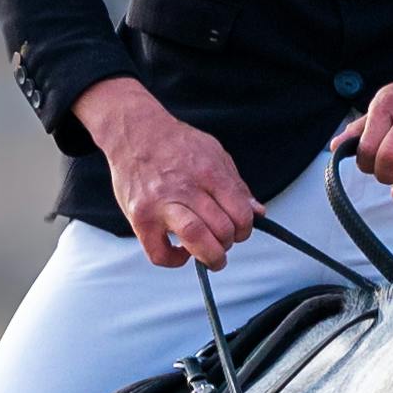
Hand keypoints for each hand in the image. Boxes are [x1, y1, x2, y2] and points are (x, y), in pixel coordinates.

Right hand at [81, 78, 259, 267]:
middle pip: (221, 229)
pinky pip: (159, 253)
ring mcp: (160, 204)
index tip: (240, 231)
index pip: (240, 213)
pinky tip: (181, 251)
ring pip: (194, 239)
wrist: (134, 131)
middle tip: (224, 241)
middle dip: (229, 242)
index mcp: (208, 172)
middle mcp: (185, 187)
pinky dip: (174, 260)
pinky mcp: (140, 217)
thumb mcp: (214, 154)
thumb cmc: (175, 144)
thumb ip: (236, 185)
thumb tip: (257, 213)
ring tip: (212, 258)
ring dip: (210, 256)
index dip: (246, 229)